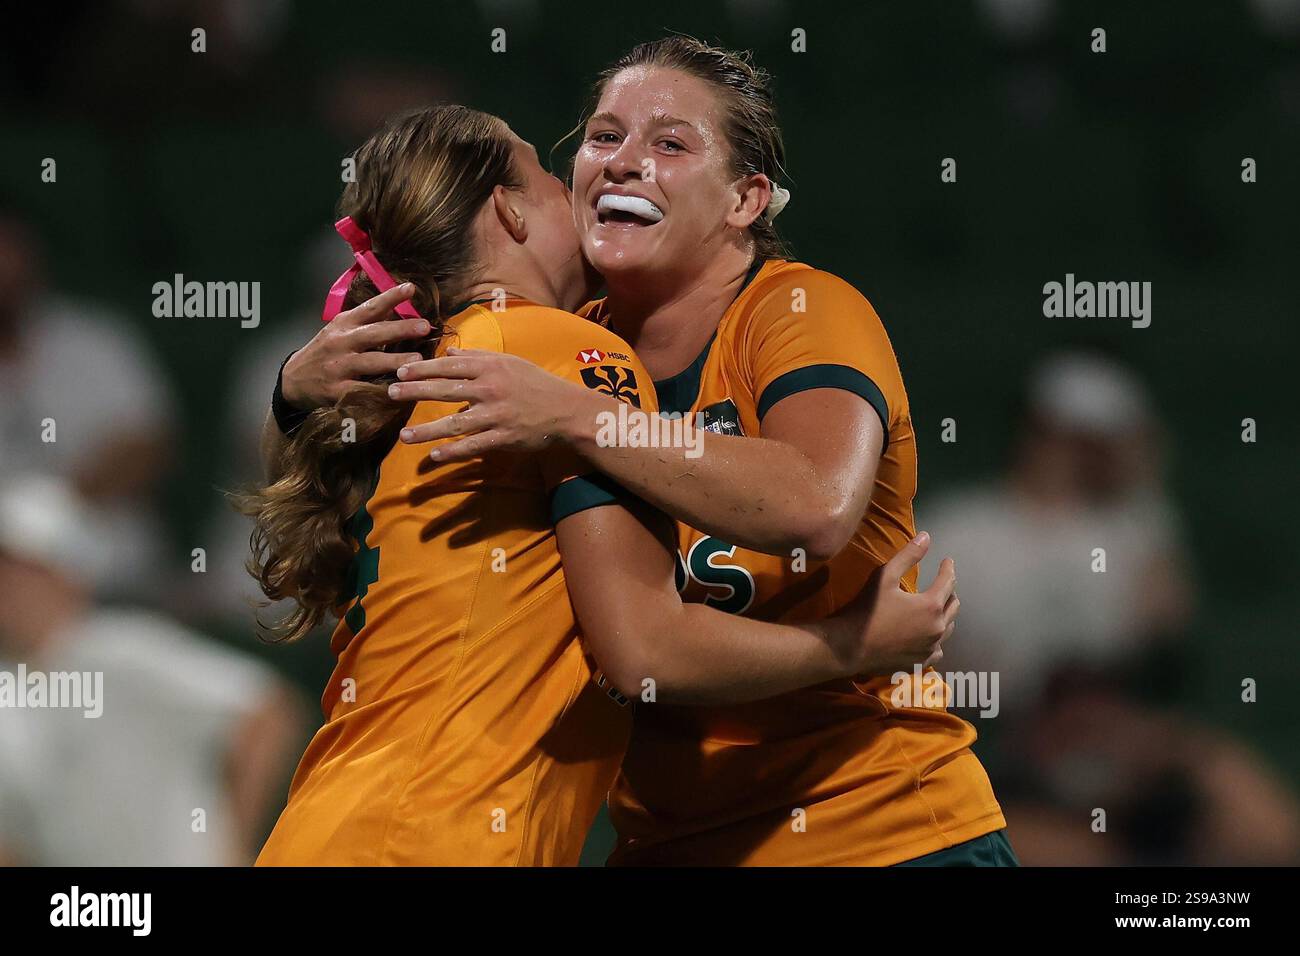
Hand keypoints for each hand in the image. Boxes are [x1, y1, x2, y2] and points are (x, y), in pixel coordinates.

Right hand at [281, 284, 429, 408]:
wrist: (294, 379)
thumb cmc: (325, 352)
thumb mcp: (340, 331)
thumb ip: (366, 322)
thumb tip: (398, 308)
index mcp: (344, 324)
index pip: (370, 307)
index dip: (390, 297)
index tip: (410, 288)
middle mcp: (342, 342)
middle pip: (374, 333)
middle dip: (400, 329)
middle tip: (424, 326)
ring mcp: (339, 366)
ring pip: (371, 362)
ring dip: (395, 360)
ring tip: (418, 359)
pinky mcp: (337, 390)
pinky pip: (362, 389)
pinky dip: (381, 390)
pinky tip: (399, 390)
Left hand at [387, 348, 601, 460]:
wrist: (567, 410)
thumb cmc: (537, 384)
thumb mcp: (510, 362)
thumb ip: (478, 357)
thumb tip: (449, 351)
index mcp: (491, 367)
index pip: (450, 366)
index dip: (423, 369)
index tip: (401, 371)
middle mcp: (490, 389)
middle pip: (445, 390)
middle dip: (415, 392)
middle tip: (390, 394)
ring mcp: (496, 415)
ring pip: (454, 423)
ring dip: (427, 430)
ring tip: (404, 435)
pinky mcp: (504, 437)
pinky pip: (473, 445)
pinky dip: (453, 452)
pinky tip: (434, 455)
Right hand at [831, 532, 958, 676]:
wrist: (850, 647)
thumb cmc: (867, 609)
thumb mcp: (885, 576)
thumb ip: (908, 555)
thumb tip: (927, 536)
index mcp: (931, 605)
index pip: (948, 582)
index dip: (948, 568)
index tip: (947, 561)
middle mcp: (937, 628)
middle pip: (953, 606)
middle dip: (949, 591)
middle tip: (944, 583)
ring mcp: (930, 648)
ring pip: (948, 628)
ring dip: (945, 615)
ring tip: (938, 607)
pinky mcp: (921, 662)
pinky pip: (938, 649)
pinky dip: (937, 639)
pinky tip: (930, 636)